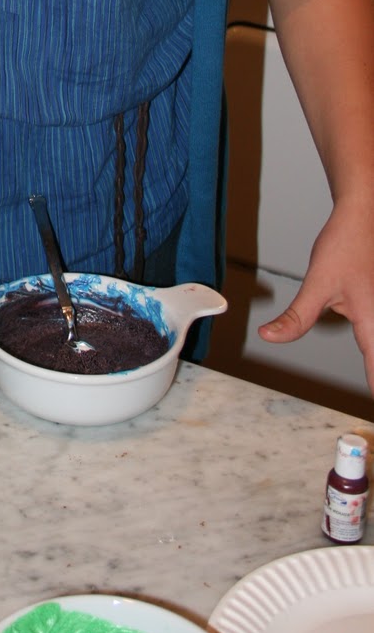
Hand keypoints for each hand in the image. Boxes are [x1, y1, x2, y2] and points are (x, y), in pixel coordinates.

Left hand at [258, 195, 373, 395]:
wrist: (363, 215)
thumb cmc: (346, 245)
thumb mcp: (317, 284)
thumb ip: (296, 316)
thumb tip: (270, 338)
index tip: (370, 417)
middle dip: (373, 377)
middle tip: (365, 410)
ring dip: (372, 362)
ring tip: (366, 384)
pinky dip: (372, 350)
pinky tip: (367, 352)